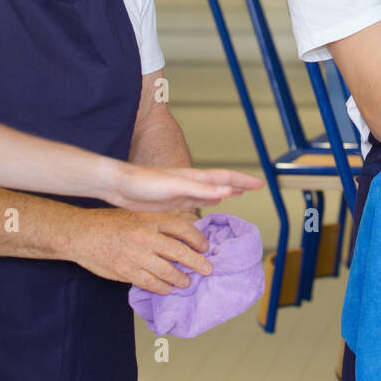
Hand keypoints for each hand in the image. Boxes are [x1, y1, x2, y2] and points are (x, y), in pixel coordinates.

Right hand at [67, 208, 212, 293]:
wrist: (81, 234)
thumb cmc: (108, 222)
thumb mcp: (136, 214)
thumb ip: (157, 224)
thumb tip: (181, 236)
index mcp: (149, 218)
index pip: (182, 228)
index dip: (197, 238)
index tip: (205, 247)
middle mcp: (145, 236)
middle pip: (179, 252)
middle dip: (197, 263)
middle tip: (207, 269)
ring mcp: (136, 256)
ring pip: (167, 271)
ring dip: (180, 279)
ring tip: (186, 282)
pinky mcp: (126, 271)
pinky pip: (151, 283)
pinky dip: (162, 288)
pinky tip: (167, 289)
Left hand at [107, 163, 260, 212]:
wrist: (120, 185)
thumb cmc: (145, 184)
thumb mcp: (175, 187)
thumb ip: (200, 189)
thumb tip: (227, 189)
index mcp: (194, 178)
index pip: (225, 177)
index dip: (243, 181)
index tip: (260, 184)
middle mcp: (191, 182)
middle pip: (221, 181)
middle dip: (239, 183)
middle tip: (255, 187)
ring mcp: (182, 190)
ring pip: (210, 190)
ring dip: (225, 191)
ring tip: (237, 193)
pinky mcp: (172, 199)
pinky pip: (198, 199)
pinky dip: (209, 200)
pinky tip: (210, 203)